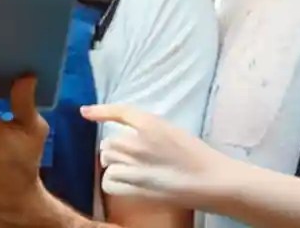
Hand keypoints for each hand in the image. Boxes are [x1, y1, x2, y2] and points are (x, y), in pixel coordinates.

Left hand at [82, 104, 236, 207]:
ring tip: (130, 167)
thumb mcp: (173, 131)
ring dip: (114, 162)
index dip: (100, 111)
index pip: (119, 112)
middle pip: (109, 141)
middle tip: (131, 154)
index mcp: (151, 124)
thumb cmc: (199, 155)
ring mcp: (136, 167)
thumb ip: (149, 129)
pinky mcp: (137, 188)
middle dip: (116, 147)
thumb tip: (129, 133)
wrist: (214, 181)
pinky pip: (109, 181)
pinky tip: (123, 181)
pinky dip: (113, 180)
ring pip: (107, 159)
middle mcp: (139, 143)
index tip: (85, 112)